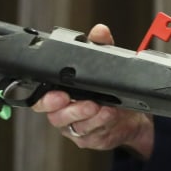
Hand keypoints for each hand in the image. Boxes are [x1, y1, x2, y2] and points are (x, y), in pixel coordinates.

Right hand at [31, 24, 154, 158]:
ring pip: (77, 127)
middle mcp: (64, 113)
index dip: (46, 100)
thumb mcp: (104, 63)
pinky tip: (111, 115)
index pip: (41, 99)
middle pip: (57, 117)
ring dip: (92, 117)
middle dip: (73, 110)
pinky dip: (103, 124)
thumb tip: (100, 31)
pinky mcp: (91, 138)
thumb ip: (100, 46)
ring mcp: (77, 128)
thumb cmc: (109, 89)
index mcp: (59, 93)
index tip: (60, 95)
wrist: (129, 113)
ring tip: (105, 108)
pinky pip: (93, 135)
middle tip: (89, 103)